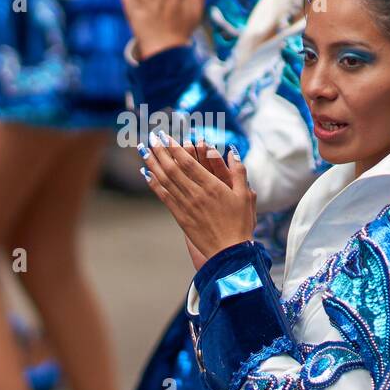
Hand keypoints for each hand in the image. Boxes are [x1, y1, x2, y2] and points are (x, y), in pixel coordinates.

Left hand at [139, 131, 255, 259]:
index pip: (187, 162)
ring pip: (164, 181)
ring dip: (152, 164)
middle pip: (171, 168)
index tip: (165, 136)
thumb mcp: (245, 195)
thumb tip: (232, 151)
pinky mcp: (180, 217)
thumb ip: (238, 171)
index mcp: (211, 186)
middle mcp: (195, 194)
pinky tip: (146, 173)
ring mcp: (186, 206)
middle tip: (150, 137)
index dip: (174, 148)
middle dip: (159, 151)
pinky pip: (164, 196)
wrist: (229, 253)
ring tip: (143, 150)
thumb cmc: (240, 224)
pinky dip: (153, 183)